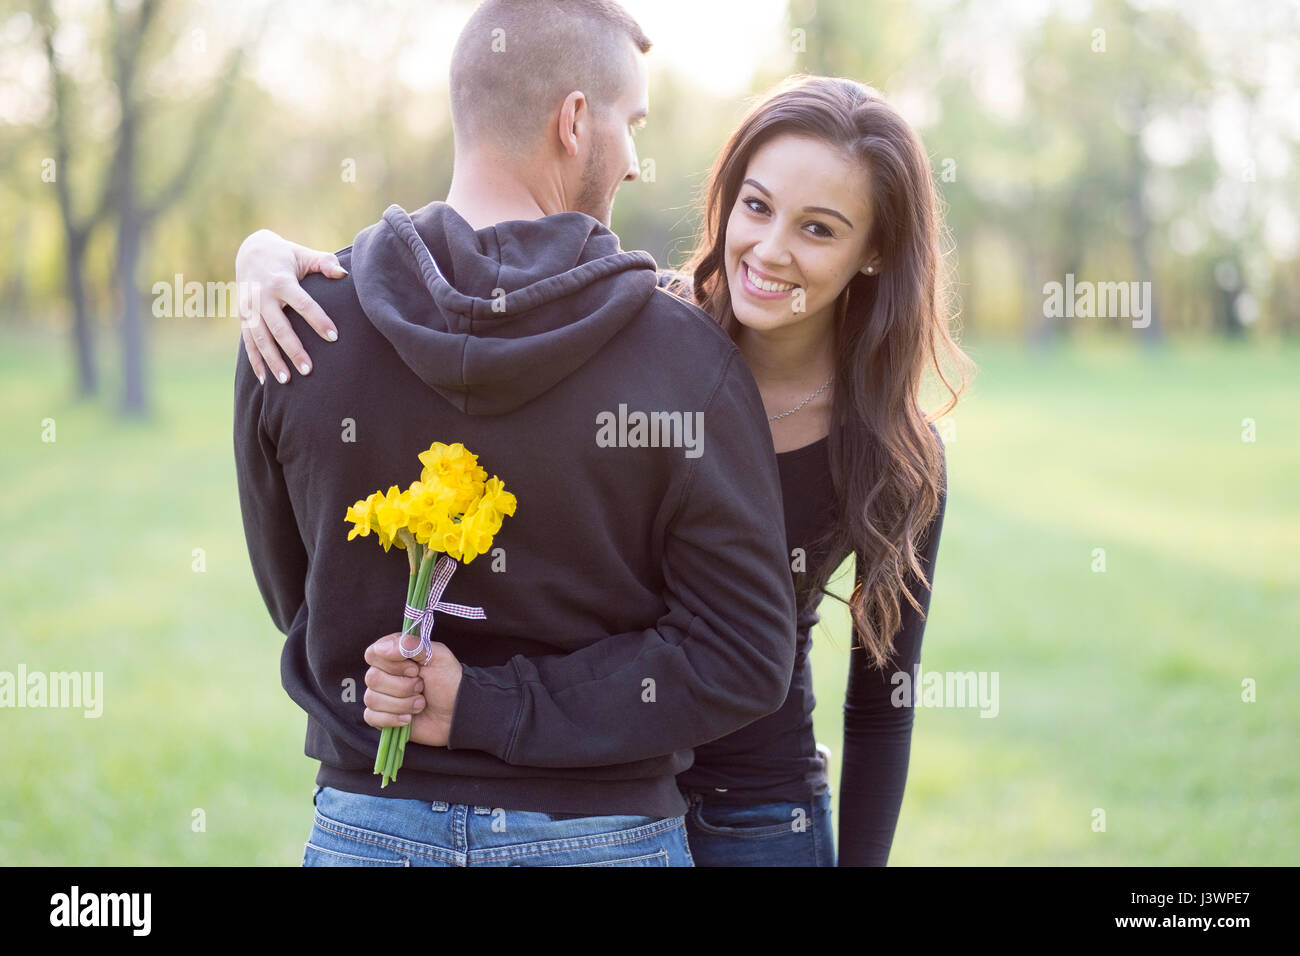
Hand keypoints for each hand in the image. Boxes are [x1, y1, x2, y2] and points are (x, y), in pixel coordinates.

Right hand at [236, 229, 346, 385]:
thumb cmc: (286, 256)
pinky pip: (248, 342)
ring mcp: (250, 308)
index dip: (318, 320)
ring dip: (272, 360)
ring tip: (287, 380)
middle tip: (308, 370)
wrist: (250, 251)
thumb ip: (324, 263)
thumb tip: (343, 274)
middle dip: (293, 349)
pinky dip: (255, 361)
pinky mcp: (243, 317)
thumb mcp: (303, 255)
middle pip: (278, 327)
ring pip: (260, 338)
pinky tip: (264, 379)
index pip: (302, 303)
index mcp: (281, 281)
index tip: (334, 337)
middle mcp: (262, 296)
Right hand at [362, 633, 463, 747]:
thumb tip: (382, 648)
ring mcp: (380, 696)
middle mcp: (383, 674)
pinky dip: (392, 719)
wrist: (457, 712)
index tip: (415, 669)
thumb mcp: (437, 655)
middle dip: (403, 686)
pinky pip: (371, 717)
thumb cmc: (448, 680)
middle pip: (372, 678)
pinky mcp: (380, 717)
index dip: (392, 663)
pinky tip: (408, 718)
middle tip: (422, 687)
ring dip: (402, 704)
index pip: (373, 654)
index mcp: (394, 655)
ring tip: (421, 703)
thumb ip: (412, 645)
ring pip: (372, 699)